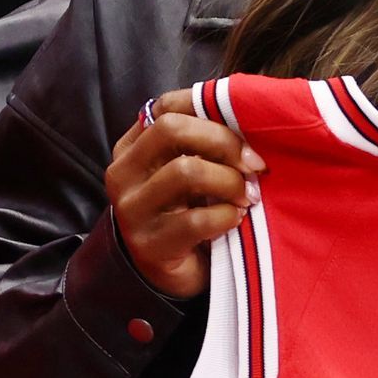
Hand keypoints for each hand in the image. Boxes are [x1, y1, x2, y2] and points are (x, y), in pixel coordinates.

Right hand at [105, 89, 263, 298]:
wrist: (171, 272)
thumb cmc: (188, 210)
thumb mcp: (190, 169)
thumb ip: (203, 142)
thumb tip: (249, 118)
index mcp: (132, 147)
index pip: (166, 106)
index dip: (211, 113)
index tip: (246, 134)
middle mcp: (123, 173)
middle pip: (172, 130)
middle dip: (224, 142)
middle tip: (254, 165)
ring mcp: (131, 209)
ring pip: (186, 171)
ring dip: (230, 182)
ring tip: (247, 196)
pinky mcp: (149, 244)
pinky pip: (196, 220)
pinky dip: (226, 216)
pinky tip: (236, 219)